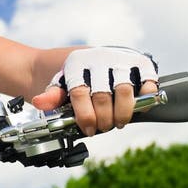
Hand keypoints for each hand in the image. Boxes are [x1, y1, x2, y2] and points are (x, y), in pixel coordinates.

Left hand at [32, 46, 158, 135]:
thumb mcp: (57, 85)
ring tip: (118, 122)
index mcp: (77, 63)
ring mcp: (120, 58)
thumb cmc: (70, 77)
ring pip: (125, 90)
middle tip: (102, 127)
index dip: (85, 117)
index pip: (80, 93)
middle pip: (103, 95)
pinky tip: (138, 107)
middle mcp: (99, 58)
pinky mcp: (139, 61)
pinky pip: (148, 79)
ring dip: (123, 113)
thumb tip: (40, 102)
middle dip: (103, 119)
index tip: (87, 129)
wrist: (84, 59)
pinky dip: (146, 96)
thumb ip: (52, 96)